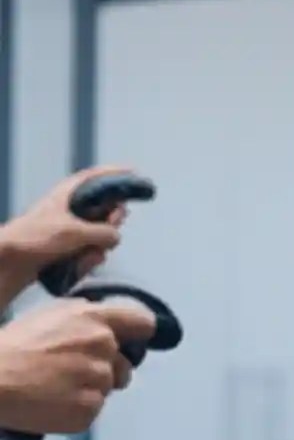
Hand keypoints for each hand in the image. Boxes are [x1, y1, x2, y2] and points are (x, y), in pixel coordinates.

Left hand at [0, 165, 132, 286]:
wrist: (7, 263)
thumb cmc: (35, 239)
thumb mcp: (76, 233)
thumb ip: (104, 232)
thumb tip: (115, 237)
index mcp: (68, 194)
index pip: (96, 176)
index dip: (116, 173)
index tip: (135, 172)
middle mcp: (69, 209)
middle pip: (105, 208)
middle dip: (112, 221)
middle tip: (115, 223)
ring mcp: (67, 229)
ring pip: (99, 235)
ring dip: (98, 248)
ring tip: (86, 257)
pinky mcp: (64, 249)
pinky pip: (88, 252)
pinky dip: (88, 260)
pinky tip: (79, 266)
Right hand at [0, 299, 154, 433]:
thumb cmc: (12, 347)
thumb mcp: (50, 315)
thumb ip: (86, 318)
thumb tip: (111, 327)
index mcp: (93, 317)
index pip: (143, 323)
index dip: (139, 334)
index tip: (134, 342)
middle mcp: (102, 344)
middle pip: (124, 364)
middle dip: (105, 370)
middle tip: (70, 373)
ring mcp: (97, 378)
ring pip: (108, 387)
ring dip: (90, 389)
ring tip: (55, 387)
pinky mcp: (88, 408)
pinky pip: (94, 410)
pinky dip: (77, 410)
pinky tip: (52, 403)